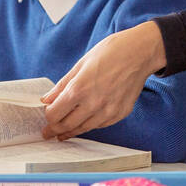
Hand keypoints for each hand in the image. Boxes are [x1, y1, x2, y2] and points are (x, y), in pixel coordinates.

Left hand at [40, 21, 166, 139]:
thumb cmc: (111, 52)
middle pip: (66, 125)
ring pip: (83, 129)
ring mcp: (108, 111)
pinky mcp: (119, 114)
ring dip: (71, 131)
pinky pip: (99, 125)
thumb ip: (63, 85)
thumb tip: (47, 99)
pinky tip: (84, 121)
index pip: (54, 114)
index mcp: (79, 89)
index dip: (47, 116)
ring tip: (63, 132)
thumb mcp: (81, 64)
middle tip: (48, 132)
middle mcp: (93, 104)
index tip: (45, 116)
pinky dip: (89, 124)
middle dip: (54, 130)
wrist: (140, 53)